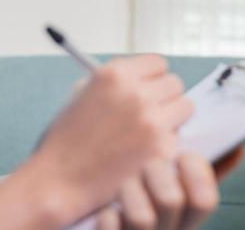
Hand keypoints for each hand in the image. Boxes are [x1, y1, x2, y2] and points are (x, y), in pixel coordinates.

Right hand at [28, 55, 194, 222]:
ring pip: (185, 107)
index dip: (153, 78)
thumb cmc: (66, 142)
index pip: (158, 63)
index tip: (149, 88)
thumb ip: (115, 82)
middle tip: (151, 114)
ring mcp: (151, 120)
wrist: (59, 182)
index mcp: (115, 74)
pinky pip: (178, 138)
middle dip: (164, 98)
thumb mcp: (82, 95)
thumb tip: (143, 77)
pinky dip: (166, 146)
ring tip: (150, 134)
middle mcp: (135, 93)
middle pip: (174, 84)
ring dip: (172, 119)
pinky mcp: (162, 147)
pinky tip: (144, 155)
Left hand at [95, 148, 244, 229]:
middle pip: (172, 201)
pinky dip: (106, 211)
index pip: (205, 199)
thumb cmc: (144, 211)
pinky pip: (109, 225)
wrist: (88, 222)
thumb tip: (238, 148)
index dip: (196, 173)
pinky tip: (106, 206)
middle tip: (147, 163)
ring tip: (122, 183)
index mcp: (187, 221)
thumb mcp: (178, 194)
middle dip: (156, 173)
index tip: (184, 154)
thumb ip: (204, 174)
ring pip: (141, 216)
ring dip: (129, 190)